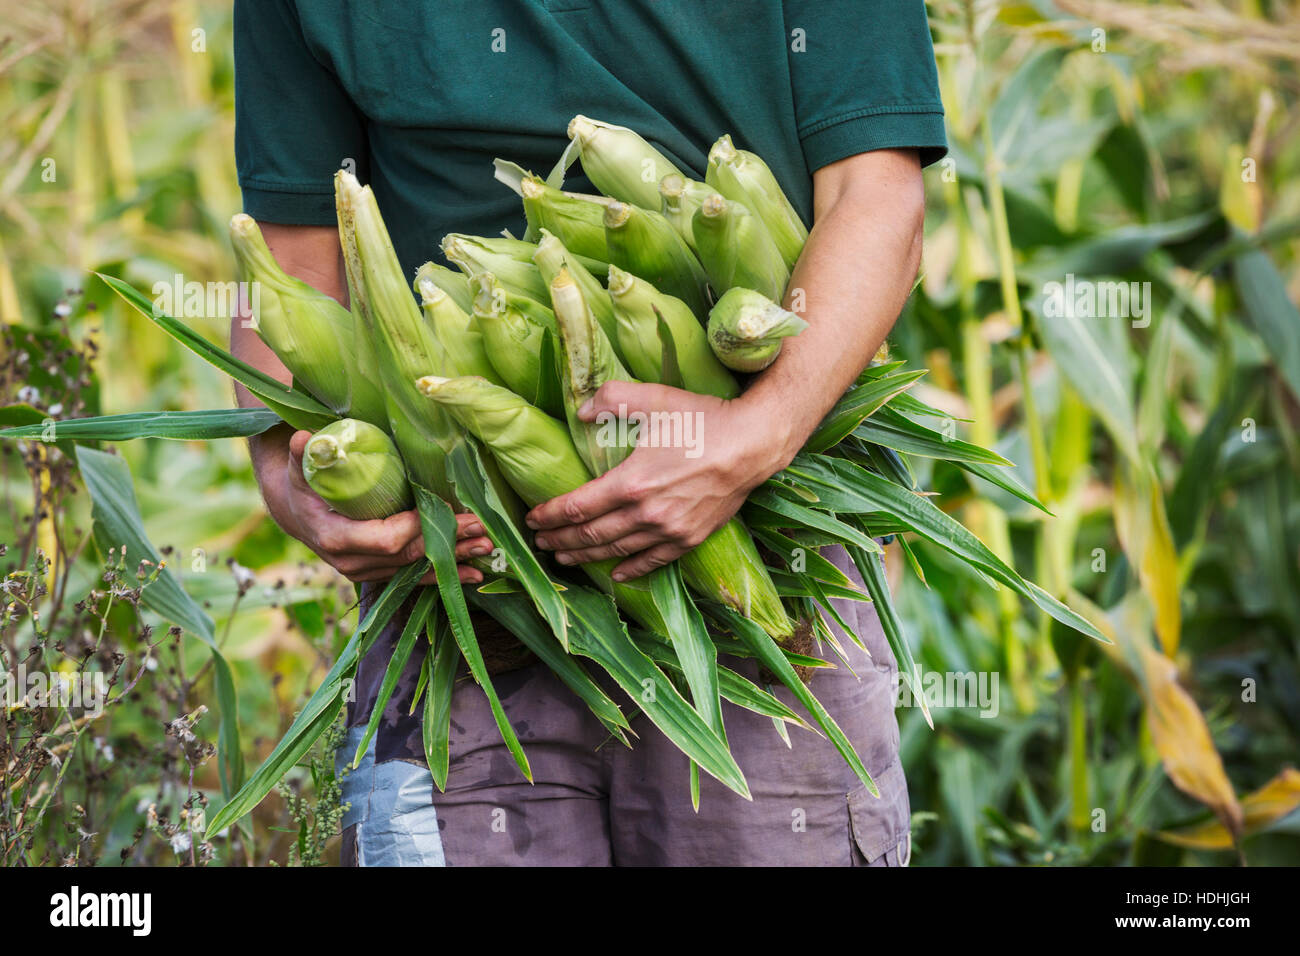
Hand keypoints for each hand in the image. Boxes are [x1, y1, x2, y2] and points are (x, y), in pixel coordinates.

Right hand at [260, 429, 490, 585]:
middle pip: (408, 555)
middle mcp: (353, 562)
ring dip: (454, 559)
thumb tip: (302, 437)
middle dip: (447, 541)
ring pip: (416, 569)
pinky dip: (445, 574)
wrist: (297, 513)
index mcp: (336, 538)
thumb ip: (304, 454)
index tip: (445, 508)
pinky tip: (474, 573)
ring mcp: (368, 571)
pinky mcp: (380, 572)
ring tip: (488, 549)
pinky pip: (415, 577)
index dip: (417, 527)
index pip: (386, 539)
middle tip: (483, 527)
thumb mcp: (300, 467)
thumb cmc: (304, 484)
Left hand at [526, 381, 792, 580]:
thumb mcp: (655, 399)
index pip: (576, 508)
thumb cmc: (704, 420)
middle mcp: (646, 514)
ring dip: (586, 557)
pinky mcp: (690, 538)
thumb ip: (613, 399)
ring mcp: (669, 530)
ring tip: (563, 558)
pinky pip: (653, 562)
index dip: (550, 516)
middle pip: (591, 535)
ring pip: (617, 552)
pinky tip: (616, 574)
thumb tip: (583, 409)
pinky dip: (630, 570)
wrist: (753, 444)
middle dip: (560, 541)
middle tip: (540, 543)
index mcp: (631, 483)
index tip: (532, 519)